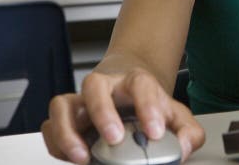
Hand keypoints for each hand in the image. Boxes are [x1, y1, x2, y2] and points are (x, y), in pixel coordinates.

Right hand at [41, 69, 204, 163]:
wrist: (130, 91)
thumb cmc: (151, 104)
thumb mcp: (175, 115)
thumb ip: (188, 132)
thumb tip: (184, 148)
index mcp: (135, 82)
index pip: (141, 84)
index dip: (148, 106)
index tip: (154, 131)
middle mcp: (106, 87)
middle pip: (95, 85)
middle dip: (103, 113)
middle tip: (115, 138)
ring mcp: (82, 101)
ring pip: (63, 104)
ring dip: (68, 131)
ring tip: (83, 156)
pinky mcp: (66, 118)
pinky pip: (51, 125)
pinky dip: (56, 144)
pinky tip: (74, 156)